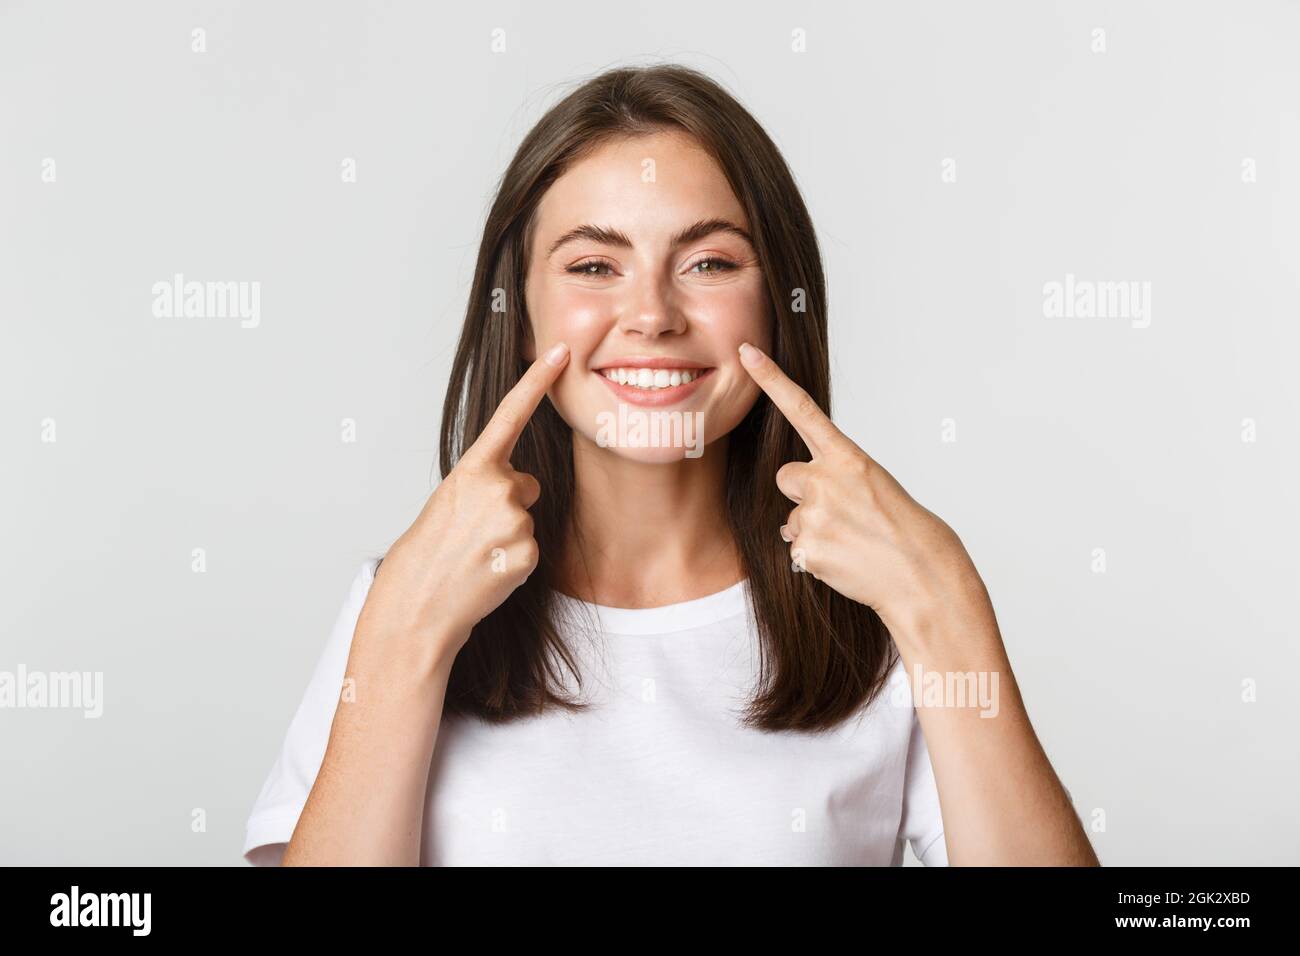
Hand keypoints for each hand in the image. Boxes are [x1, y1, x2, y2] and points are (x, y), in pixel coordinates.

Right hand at [359, 342, 570, 663]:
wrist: (418, 603)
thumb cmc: (429, 552)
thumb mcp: (450, 501)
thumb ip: (486, 483)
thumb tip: (522, 488)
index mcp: (472, 469)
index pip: (511, 415)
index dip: (537, 381)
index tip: (560, 352)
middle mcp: (497, 487)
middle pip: (526, 485)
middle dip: (507, 504)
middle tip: (471, 533)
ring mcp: (515, 520)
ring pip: (527, 518)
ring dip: (507, 535)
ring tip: (475, 554)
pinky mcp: (527, 552)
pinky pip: (531, 549)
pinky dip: (513, 562)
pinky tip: (487, 570)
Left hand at [737, 342, 993, 641]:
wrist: (922, 577)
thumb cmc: (904, 532)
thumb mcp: (875, 488)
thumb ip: (835, 482)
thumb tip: (795, 514)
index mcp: (849, 458)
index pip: (801, 410)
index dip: (771, 380)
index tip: (746, 353)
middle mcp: (826, 481)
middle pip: (786, 477)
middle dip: (804, 493)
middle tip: (843, 514)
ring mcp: (814, 516)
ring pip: (793, 519)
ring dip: (814, 530)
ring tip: (852, 542)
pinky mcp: (806, 549)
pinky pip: (797, 548)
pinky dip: (816, 557)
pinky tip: (846, 561)